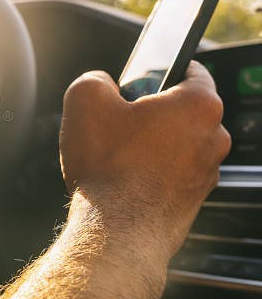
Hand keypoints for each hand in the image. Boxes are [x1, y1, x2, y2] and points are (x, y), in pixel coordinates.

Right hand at [59, 62, 230, 258]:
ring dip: (149, 144)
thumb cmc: (109, 167)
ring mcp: (207, 172)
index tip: (137, 79)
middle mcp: (214, 138)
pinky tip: (121, 178)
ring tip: (115, 154)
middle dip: (149, 111)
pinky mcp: (193, 200)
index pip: (191, 68)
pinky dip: (150, 172)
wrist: (117, 231)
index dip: (157, 68)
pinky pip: (171, 173)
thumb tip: (101, 84)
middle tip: (116, 120)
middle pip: (181, 109)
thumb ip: (95, 79)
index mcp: (198, 105)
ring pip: (175, 143)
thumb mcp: (85, 100)